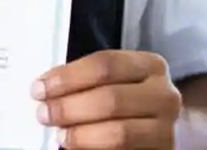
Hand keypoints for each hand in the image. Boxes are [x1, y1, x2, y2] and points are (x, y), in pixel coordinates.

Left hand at [33, 50, 180, 148]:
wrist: (155, 125)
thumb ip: (86, 80)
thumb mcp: (113, 81)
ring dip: (81, 135)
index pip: (105, 65)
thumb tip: (44, 89)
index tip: (40, 88)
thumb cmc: (125, 97)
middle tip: (43, 114)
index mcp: (150, 65)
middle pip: (110, 98)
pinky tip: (77, 148)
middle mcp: (164, 95)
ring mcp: (167, 128)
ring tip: (60, 135)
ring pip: (119, 132)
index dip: (68, 77)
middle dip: (70, 107)